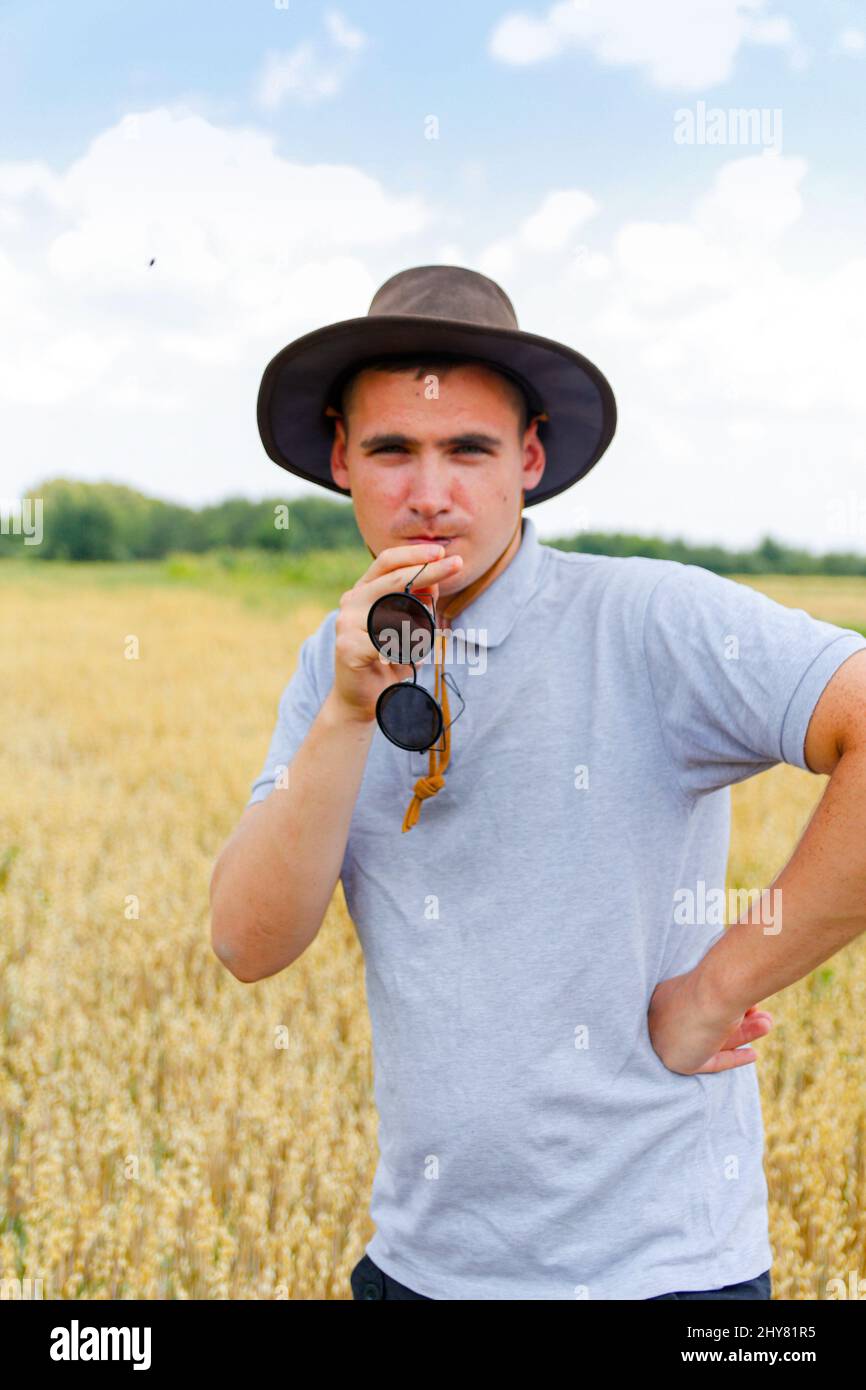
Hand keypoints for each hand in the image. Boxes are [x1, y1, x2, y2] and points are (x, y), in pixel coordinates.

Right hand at [330, 543, 463, 724]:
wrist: (361, 699)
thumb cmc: (388, 660)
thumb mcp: (409, 627)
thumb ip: (418, 603)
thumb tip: (434, 581)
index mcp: (363, 591)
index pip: (388, 561)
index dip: (415, 553)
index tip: (442, 552)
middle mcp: (352, 601)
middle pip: (395, 576)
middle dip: (430, 570)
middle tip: (457, 565)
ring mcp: (346, 622)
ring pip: (399, 610)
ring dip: (419, 627)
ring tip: (416, 646)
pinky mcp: (348, 646)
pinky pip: (392, 641)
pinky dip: (405, 650)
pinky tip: (398, 660)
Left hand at [647, 969, 773, 1075]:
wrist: (716, 988)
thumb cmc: (720, 978)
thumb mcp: (723, 983)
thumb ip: (725, 994)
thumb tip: (742, 996)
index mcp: (666, 993)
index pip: (694, 1008)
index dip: (722, 1010)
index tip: (748, 1005)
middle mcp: (662, 1015)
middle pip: (704, 1025)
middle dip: (735, 1022)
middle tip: (761, 1014)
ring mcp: (665, 1039)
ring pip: (710, 1040)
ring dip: (740, 1033)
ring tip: (766, 1023)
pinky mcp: (676, 1061)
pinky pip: (707, 1062)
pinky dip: (730, 1058)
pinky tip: (752, 1054)